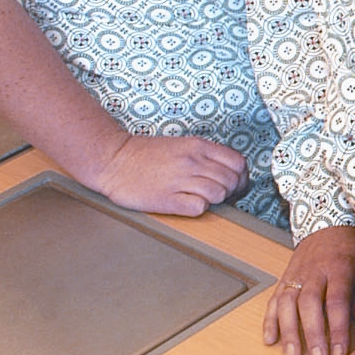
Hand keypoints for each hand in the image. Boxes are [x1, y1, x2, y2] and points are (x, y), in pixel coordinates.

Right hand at [93, 132, 246, 215]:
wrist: (113, 160)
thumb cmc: (146, 155)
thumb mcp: (182, 145)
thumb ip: (206, 155)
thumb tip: (230, 171)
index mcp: (198, 146)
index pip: (238, 163)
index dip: (241, 177)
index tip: (234, 184)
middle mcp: (192, 161)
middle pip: (232, 181)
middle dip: (231, 192)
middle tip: (219, 196)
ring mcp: (180, 180)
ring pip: (219, 194)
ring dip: (215, 201)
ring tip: (201, 199)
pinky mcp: (167, 199)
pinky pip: (199, 208)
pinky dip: (199, 209)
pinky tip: (189, 205)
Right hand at [263, 224, 354, 354]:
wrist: (330, 221)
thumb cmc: (352, 244)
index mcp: (338, 267)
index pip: (337, 300)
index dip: (337, 328)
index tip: (339, 352)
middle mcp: (314, 271)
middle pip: (309, 303)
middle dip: (312, 333)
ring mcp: (296, 274)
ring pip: (287, 302)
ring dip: (287, 331)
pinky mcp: (285, 277)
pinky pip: (274, 299)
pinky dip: (269, 320)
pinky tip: (270, 339)